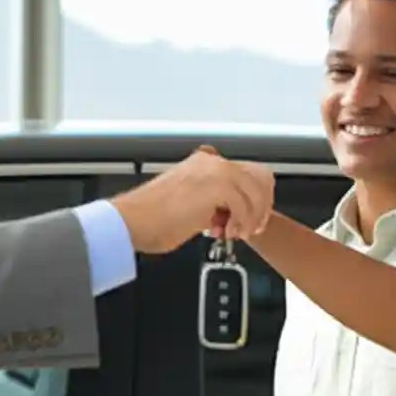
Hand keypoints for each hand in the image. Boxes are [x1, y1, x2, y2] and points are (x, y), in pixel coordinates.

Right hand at [110, 145, 274, 253]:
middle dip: (262, 205)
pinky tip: (227, 232)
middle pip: (260, 176)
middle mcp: (212, 162)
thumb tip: (226, 214)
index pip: (248, 172)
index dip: (256, 197)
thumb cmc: (151, 219)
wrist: (133, 221)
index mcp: (204, 162)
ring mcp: (215, 171)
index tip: (253, 217)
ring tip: (237, 233)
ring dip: (252, 216)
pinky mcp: (216, 185)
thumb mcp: (189, 204)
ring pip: (256, 191)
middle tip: (254, 226)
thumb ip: (211, 203)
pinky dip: (241, 222)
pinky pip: (245, 205)